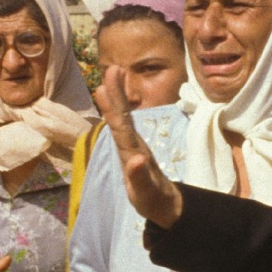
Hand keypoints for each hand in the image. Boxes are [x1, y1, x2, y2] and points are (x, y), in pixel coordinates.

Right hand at [96, 67, 183, 227]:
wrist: (167, 204)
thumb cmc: (155, 200)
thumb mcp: (146, 193)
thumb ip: (141, 177)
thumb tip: (136, 160)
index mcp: (134, 152)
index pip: (121, 127)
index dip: (112, 108)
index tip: (104, 88)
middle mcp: (134, 145)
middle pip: (123, 116)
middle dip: (117, 93)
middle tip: (112, 68)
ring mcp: (132, 145)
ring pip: (123, 117)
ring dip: (117, 95)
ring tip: (113, 72)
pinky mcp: (130, 148)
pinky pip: (122, 124)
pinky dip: (116, 110)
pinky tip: (112, 99)